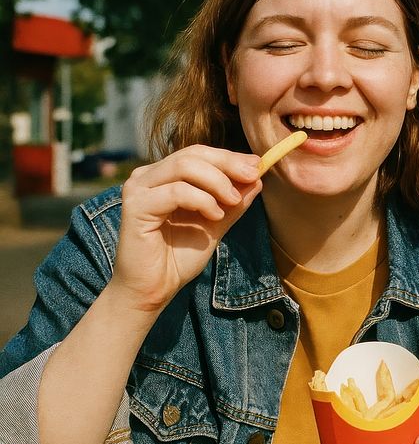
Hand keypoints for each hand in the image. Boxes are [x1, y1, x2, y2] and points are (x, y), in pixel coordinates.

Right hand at [109, 145, 260, 314]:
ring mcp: (138, 189)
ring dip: (217, 182)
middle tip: (252, 176)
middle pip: (193, 154)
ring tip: (233, 201)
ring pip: (185, 166)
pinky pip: (177, 191)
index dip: (230, 157)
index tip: (258, 166)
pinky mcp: (135, 205)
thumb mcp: (216, 223)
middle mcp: (148, 177)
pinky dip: (202, 200)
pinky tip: (215, 216)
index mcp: (164, 176)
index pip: (199, 153)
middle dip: (228, 164)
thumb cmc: (179, 257)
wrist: (154, 289)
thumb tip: (257, 178)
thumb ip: (233, 202)